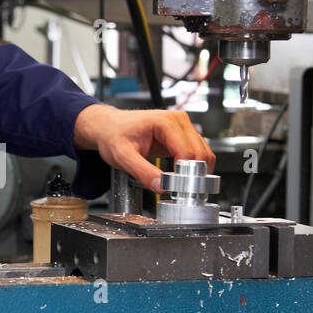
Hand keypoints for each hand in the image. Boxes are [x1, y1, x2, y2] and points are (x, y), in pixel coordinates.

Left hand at [73, 104, 214, 191]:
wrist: (109, 127)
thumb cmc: (114, 135)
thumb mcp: (123, 157)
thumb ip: (143, 172)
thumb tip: (161, 186)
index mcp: (165, 122)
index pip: (187, 152)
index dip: (185, 174)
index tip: (175, 188)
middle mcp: (179, 121)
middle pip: (200, 153)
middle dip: (194, 174)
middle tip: (181, 191)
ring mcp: (183, 127)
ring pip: (203, 153)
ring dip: (197, 172)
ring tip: (181, 185)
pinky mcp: (182, 135)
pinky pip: (197, 153)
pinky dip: (194, 167)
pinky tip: (182, 178)